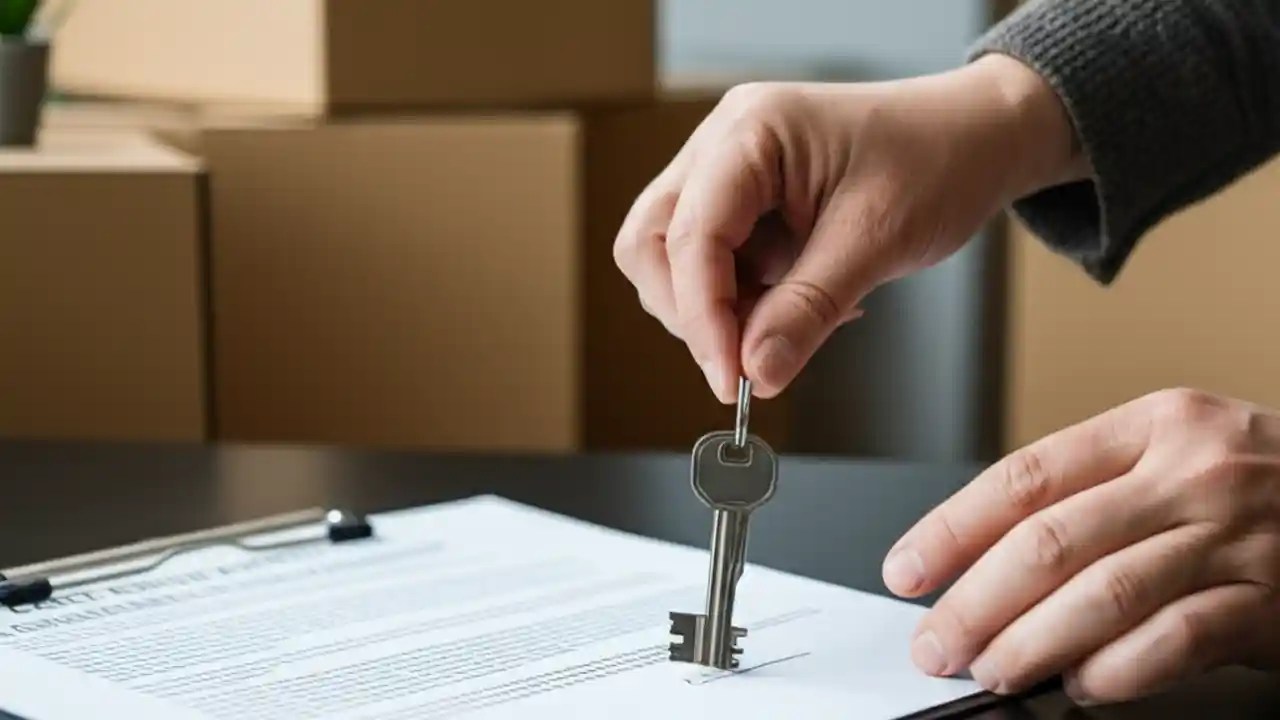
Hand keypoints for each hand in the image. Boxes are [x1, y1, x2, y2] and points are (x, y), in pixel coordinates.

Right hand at [613, 54, 1083, 401]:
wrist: (978, 135)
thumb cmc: (939, 160)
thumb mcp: (876, 241)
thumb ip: (807, 309)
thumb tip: (755, 373)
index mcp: (750, 132)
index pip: (690, 234)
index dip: (702, 317)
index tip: (731, 380)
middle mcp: (723, 143)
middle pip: (652, 242)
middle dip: (692, 311)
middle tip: (743, 363)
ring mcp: (726, 168)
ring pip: (673, 257)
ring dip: (718, 308)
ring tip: (791, 323)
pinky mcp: (742, 198)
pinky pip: (715, 260)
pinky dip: (744, 299)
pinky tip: (799, 304)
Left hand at [884, 388, 1279, 704]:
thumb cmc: (1262, 485)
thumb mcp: (1179, 457)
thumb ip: (1094, 494)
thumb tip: (985, 561)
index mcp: (1154, 425)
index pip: (1025, 477)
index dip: (952, 529)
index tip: (907, 570)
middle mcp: (1193, 473)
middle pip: (1050, 540)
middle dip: (975, 601)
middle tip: (936, 642)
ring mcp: (1237, 537)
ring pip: (1103, 593)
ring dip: (1031, 642)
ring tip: (991, 669)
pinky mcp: (1272, 601)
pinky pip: (1175, 640)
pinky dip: (1117, 670)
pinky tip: (1082, 685)